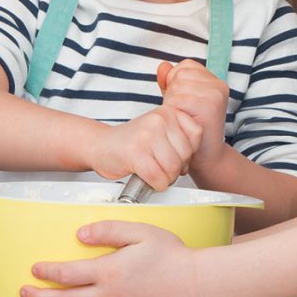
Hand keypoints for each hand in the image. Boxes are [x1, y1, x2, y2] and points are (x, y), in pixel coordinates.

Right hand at [86, 105, 201, 189]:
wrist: (100, 146)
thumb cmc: (132, 143)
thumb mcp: (160, 133)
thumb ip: (178, 140)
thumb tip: (190, 163)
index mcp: (168, 112)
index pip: (196, 134)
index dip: (188, 152)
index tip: (176, 156)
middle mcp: (159, 119)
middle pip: (185, 154)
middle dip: (176, 169)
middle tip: (163, 169)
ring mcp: (146, 135)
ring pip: (172, 167)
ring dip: (165, 178)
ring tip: (155, 173)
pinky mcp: (135, 152)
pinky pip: (157, 176)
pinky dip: (155, 184)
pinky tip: (148, 179)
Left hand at [157, 60, 228, 172]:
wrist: (206, 158)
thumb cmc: (192, 130)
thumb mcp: (180, 100)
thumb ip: (170, 82)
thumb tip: (162, 66)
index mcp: (214, 81)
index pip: (186, 66)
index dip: (175, 82)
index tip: (183, 102)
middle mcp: (218, 85)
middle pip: (180, 75)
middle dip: (173, 93)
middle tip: (183, 113)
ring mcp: (215, 95)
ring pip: (177, 86)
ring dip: (172, 103)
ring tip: (183, 118)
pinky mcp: (210, 106)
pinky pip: (179, 100)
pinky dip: (175, 112)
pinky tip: (184, 123)